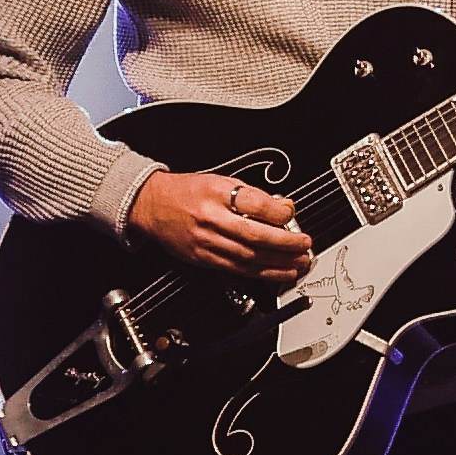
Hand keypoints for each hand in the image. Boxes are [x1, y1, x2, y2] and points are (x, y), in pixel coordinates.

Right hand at [128, 171, 314, 281]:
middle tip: (304, 246)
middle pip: (254, 236)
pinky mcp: (203, 259)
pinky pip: (236, 269)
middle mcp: (210, 219)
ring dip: (278, 264)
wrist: (151, 205)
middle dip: (284, 244)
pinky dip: (260, 273)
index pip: (253, 204)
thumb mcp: (219, 181)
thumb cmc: (186, 191)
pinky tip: (277, 273)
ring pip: (248, 257)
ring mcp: (205, 242)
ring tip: (298, 264)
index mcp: (215, 193)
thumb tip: (283, 207)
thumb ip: (252, 195)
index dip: (278, 212)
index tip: (292, 215)